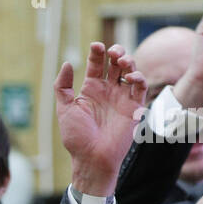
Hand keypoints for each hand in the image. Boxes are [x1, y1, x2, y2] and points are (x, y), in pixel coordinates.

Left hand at [55, 43, 147, 196]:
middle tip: (112, 52)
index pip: (97, 64)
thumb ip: (62, 86)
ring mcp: (121, 98)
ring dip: (129, 61)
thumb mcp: (65, 109)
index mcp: (91, 89)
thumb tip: (68, 63)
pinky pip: (140, 88)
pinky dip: (138, 78)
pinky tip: (130, 77)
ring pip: (130, 71)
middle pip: (116, 64)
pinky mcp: (134, 107)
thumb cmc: (76, 137)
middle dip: (116, 52)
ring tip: (122, 60)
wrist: (91, 157)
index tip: (96, 45)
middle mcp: (108, 91)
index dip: (97, 52)